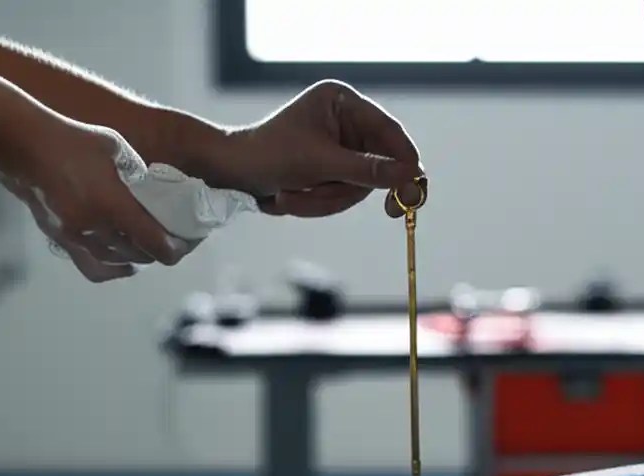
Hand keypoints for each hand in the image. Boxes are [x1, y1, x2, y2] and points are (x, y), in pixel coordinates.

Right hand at [0, 113, 177, 282]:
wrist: (24, 145)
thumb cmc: (73, 140)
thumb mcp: (117, 148)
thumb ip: (138, 172)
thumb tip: (155, 187)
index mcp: (113, 205)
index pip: (155, 243)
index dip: (176, 249)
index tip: (187, 243)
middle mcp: (95, 228)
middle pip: (140, 254)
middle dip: (161, 251)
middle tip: (174, 240)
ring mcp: (75, 237)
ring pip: (117, 262)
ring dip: (138, 257)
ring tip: (150, 247)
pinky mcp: (60, 238)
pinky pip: (92, 267)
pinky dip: (113, 269)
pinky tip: (125, 264)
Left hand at [183, 80, 426, 218]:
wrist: (229, 172)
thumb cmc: (268, 155)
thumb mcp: (320, 164)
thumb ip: (367, 170)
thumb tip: (410, 175)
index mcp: (342, 101)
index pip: (389, 131)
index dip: (405, 161)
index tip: (414, 189)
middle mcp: (345, 120)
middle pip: (377, 164)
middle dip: (347, 189)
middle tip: (336, 205)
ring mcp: (338, 146)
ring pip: (359, 186)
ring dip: (326, 200)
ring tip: (291, 197)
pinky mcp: (329, 168)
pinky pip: (343, 194)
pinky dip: (319, 204)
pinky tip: (289, 197)